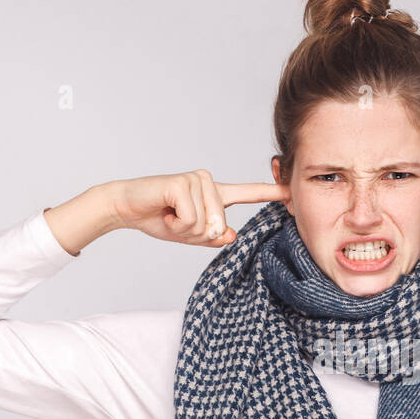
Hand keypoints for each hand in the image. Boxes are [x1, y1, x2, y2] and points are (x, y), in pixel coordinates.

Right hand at [112, 170, 289, 246]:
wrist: (128, 208)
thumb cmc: (160, 219)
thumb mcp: (191, 236)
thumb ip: (213, 238)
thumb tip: (230, 234)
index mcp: (216, 195)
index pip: (248, 194)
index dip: (271, 193)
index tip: (292, 193)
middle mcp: (210, 183)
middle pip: (220, 226)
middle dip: (196, 234)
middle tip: (176, 220)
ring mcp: (197, 180)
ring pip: (206, 224)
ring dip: (184, 228)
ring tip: (169, 213)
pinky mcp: (183, 182)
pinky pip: (191, 219)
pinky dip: (176, 223)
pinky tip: (164, 209)